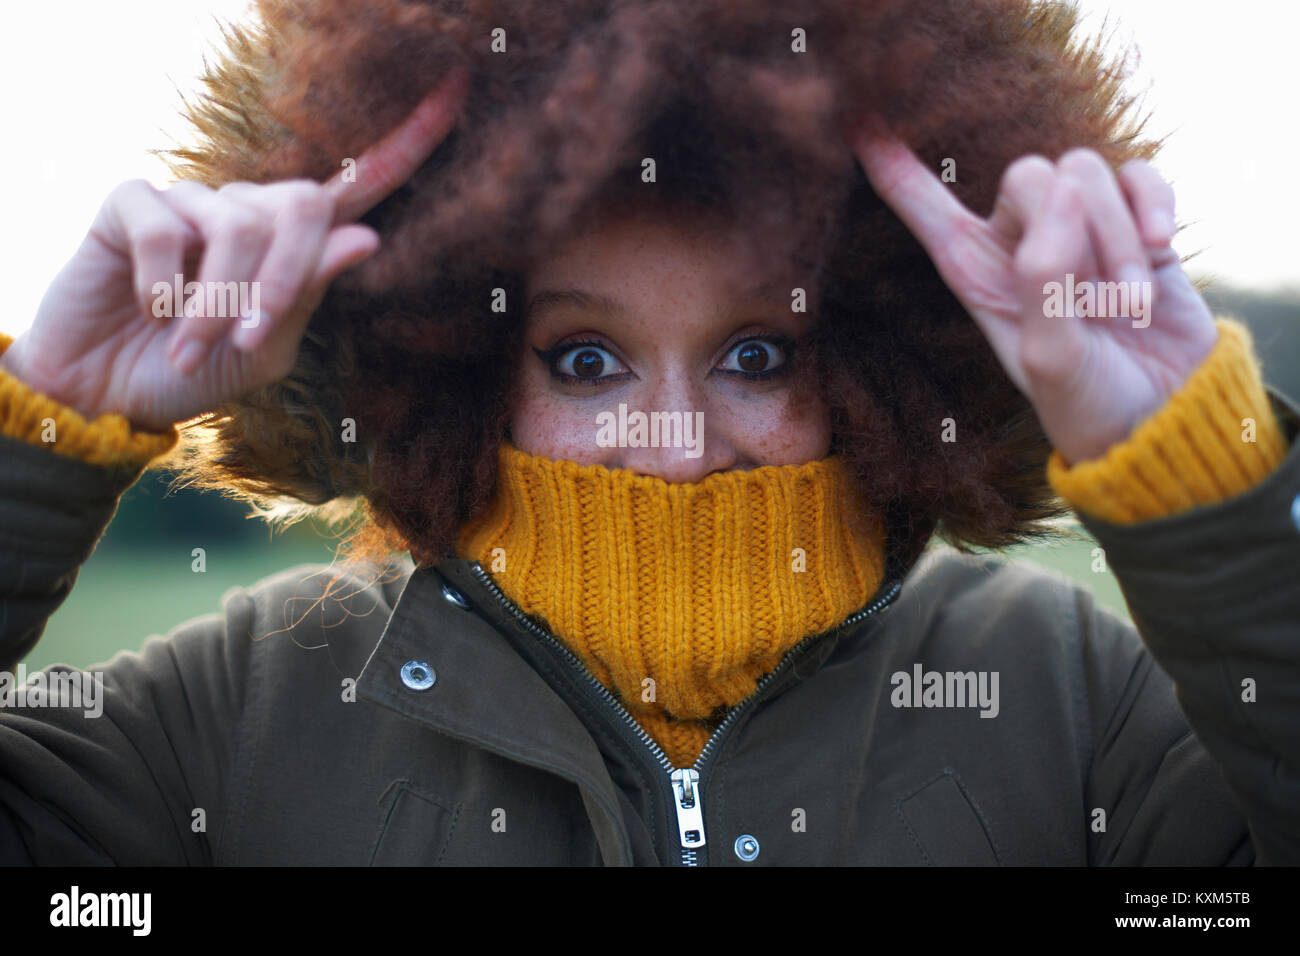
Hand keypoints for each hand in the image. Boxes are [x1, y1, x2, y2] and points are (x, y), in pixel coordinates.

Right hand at [0, 66, 469, 432]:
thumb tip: (367, 237)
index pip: (357, 186)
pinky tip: (149, 308)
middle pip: (302, 204)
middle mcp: (247, 211)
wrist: (108, 396)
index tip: (458, 89)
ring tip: (191, 348)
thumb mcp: (265, 351)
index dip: (407, 143)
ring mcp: (192, 201)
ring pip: (237, 225)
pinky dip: (165, 285)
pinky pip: (168, 228)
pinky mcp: (132, 203)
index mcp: (291, 246)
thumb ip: (307, 294)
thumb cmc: (193, 372)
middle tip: (254, 339)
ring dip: (219, 303)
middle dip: (285, 280)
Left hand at [849, 119, 1218, 466]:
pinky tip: (1159, 248)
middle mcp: (1021, 244)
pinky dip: (1153, 204)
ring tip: (1130, 305)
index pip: (927, 211)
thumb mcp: (1052, 359)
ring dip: (1116, 238)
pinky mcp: (1136, 224)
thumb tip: (1064, 191)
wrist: (1163, 419)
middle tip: (1102, 302)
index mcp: (978, 276)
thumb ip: (1045, 279)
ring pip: (1085, 170)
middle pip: (1027, 173)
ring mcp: (1080, 230)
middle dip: (1071, 229)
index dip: (894, 169)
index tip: (857, 123)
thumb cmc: (1088, 404)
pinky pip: (1139, 173)